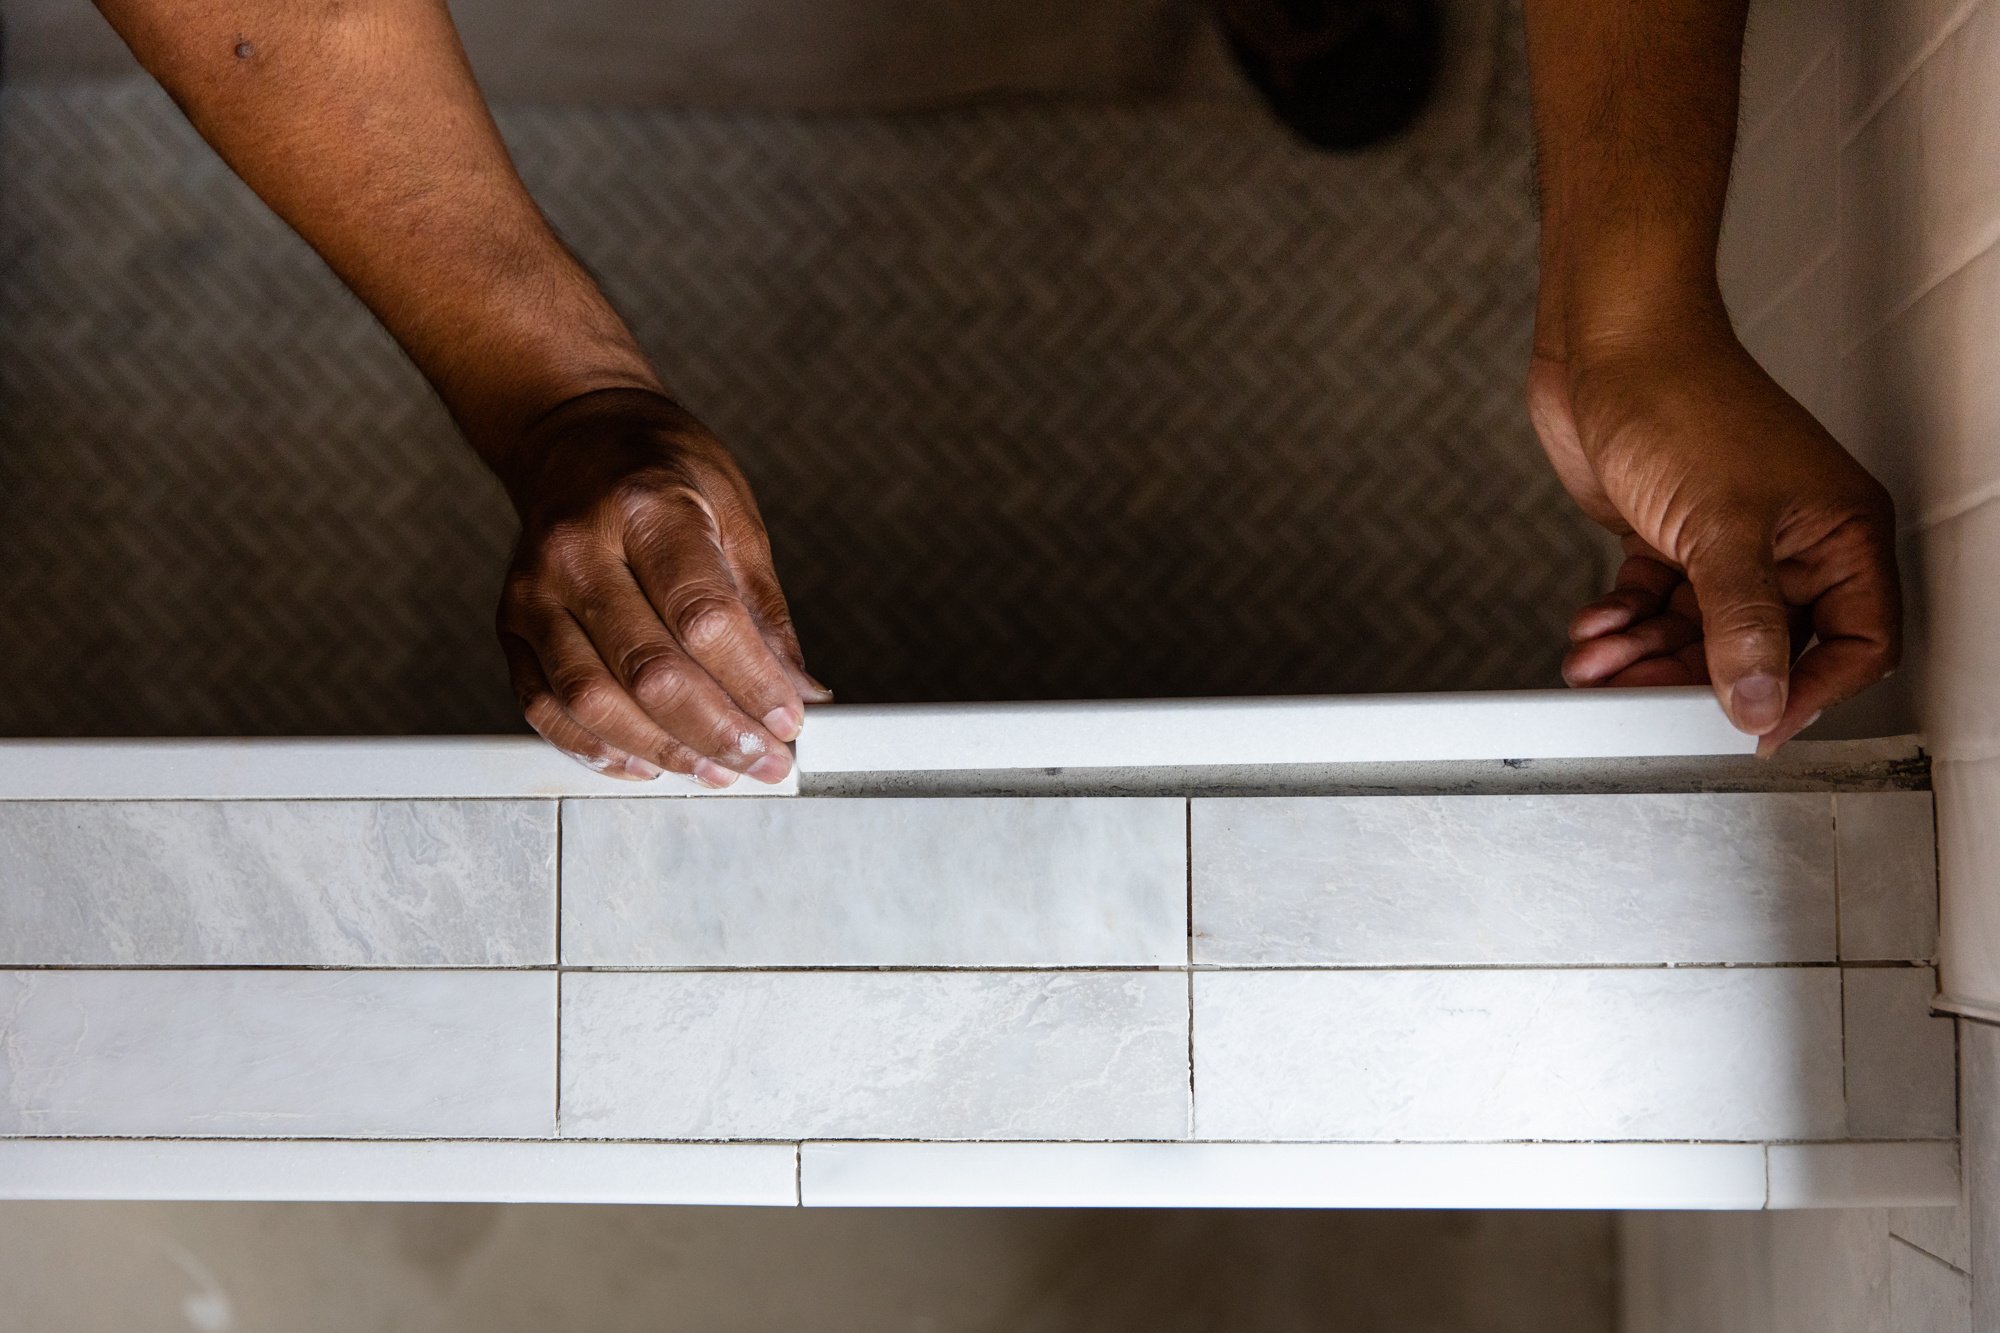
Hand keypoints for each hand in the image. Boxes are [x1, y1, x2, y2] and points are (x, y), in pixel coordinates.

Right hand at [493, 389, 829, 784]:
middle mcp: (579, 549)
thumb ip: (762, 609)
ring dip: (662, 749)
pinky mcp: (510, 623)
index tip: (790, 720)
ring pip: (592, 699)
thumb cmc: (662, 470)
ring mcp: (534, 590)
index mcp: (648, 508)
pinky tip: (646, 762)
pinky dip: (595, 748)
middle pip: (648, 669)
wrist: (574, 437)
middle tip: (763, 761)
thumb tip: (800, 691)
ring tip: (714, 770)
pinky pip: (543, 705)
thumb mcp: (734, 514)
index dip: (751, 681)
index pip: (703, 616)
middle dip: (716, 731)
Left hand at [1527, 321, 1899, 752]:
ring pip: (1698, 634)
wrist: (1606, 345)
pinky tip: (1594, 630)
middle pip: (1761, 650)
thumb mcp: (1721, 527)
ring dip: (1645, 656)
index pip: (1856, 644)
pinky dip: (1623, 625)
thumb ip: (1743, 624)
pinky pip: (1654, 606)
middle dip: (1696, 677)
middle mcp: (1789, 544)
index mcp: (1837, 536)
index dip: (1810, 693)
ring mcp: (1726, 541)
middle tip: (1643, 695)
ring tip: (1600, 661)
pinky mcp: (1669, 538)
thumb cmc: (1680, 399)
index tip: (1753, 725)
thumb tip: (1760, 701)